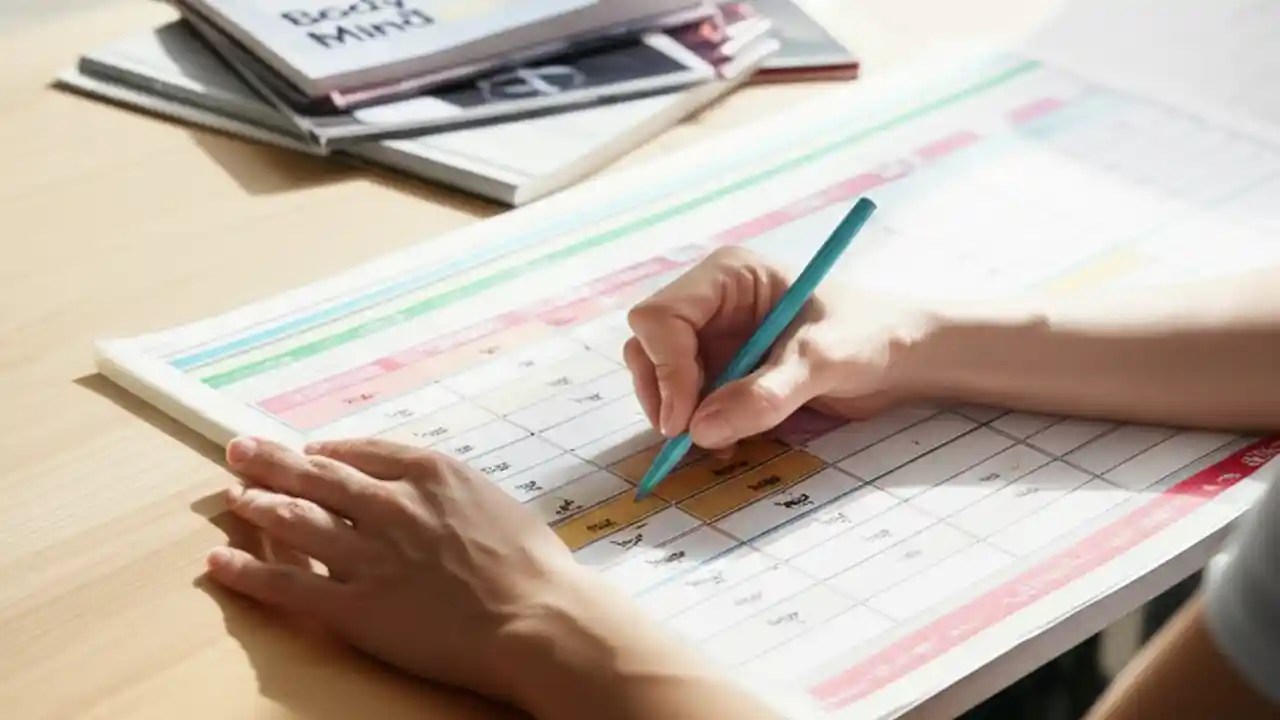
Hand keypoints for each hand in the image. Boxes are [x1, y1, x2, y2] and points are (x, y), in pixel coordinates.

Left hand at [204, 436, 592, 704]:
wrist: (535, 618)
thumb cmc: (533, 566)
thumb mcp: (495, 500)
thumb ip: (451, 490)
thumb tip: (428, 486)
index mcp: (429, 473)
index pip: (361, 452)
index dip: (327, 450)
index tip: (309, 451)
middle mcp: (389, 505)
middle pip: (316, 476)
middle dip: (272, 461)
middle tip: (240, 450)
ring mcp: (367, 555)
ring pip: (294, 522)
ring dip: (257, 505)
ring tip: (232, 495)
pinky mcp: (353, 606)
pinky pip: (287, 584)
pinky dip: (248, 571)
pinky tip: (220, 560)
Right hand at [623, 247, 932, 449]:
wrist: (902, 359)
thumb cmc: (870, 336)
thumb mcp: (821, 362)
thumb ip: (764, 395)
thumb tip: (701, 431)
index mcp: (727, 276)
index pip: (660, 316)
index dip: (665, 369)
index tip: (684, 420)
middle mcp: (711, 304)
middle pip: (648, 347)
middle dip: (664, 394)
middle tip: (688, 439)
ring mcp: (713, 339)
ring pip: (659, 379)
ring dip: (679, 416)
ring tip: (716, 444)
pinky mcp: (722, 373)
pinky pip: (686, 402)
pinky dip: (696, 428)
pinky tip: (727, 443)